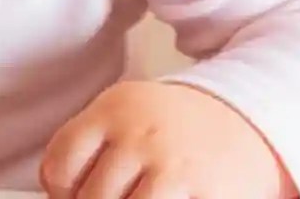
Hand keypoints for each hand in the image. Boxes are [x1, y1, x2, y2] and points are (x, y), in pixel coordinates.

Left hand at [39, 81, 294, 198]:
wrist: (244, 121)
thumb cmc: (167, 127)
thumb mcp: (121, 115)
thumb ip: (85, 147)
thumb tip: (55, 196)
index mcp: (114, 109)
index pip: (60, 165)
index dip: (60, 191)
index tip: (72, 194)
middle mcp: (143, 135)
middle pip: (91, 198)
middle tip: (113, 195)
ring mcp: (176, 167)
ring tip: (135, 197)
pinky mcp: (208, 195)